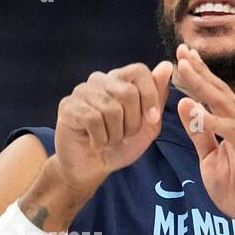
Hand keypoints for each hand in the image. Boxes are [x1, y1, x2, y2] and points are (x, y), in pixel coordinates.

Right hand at [53, 61, 173, 192]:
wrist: (92, 169)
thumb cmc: (120, 146)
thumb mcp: (148, 126)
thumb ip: (157, 98)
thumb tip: (166, 65)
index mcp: (120, 80)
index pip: (139, 71)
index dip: (150, 96)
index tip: (152, 119)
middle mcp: (100, 80)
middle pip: (128, 92)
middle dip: (133, 123)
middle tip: (124, 136)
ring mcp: (81, 91)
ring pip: (111, 109)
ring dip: (115, 135)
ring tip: (108, 141)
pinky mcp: (67, 106)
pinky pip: (93, 119)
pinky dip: (100, 138)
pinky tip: (95, 142)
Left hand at [173, 43, 234, 230]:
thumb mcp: (210, 158)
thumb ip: (199, 134)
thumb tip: (184, 105)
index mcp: (234, 125)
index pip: (215, 95)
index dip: (198, 75)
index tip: (181, 57)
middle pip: (220, 92)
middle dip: (199, 71)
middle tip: (181, 51)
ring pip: (224, 105)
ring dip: (203, 87)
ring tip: (184, 70)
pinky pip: (229, 132)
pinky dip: (211, 121)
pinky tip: (195, 110)